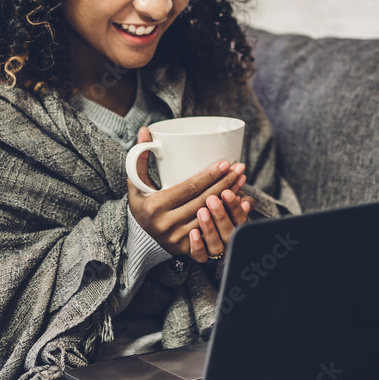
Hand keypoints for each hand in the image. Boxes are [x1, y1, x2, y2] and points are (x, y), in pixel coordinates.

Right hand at [127, 126, 254, 262]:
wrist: (140, 233)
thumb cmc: (142, 201)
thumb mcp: (137, 181)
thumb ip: (141, 155)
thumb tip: (145, 129)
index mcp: (154, 206)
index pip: (190, 188)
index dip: (210, 176)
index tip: (225, 163)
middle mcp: (166, 225)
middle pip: (204, 201)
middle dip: (226, 183)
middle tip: (239, 168)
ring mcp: (177, 239)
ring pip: (211, 217)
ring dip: (231, 199)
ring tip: (241, 181)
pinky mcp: (186, 249)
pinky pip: (212, 232)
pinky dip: (227, 217)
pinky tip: (238, 203)